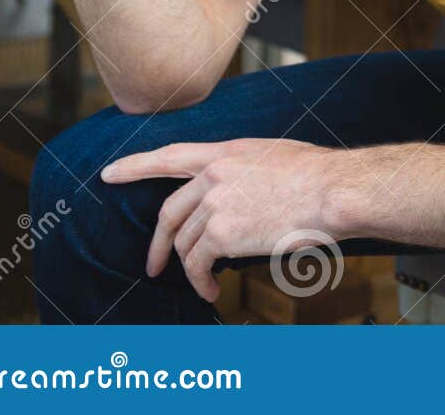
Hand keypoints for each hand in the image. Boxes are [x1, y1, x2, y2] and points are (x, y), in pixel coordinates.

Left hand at [101, 138, 343, 302]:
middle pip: (169, 213)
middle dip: (158, 243)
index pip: (170, 156)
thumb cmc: (322, 177)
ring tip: (204, 284)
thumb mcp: (277, 157)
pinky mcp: (221, 234)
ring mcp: (214, 204)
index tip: (109, 173)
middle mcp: (213, 176)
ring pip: (185, 244)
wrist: (335, 192)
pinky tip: (211, 291)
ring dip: (190, 269)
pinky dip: (201, 283)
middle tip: (153, 264)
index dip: (136, 165)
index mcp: (227, 152)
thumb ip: (248, 171)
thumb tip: (241, 195)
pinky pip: (198, 265)